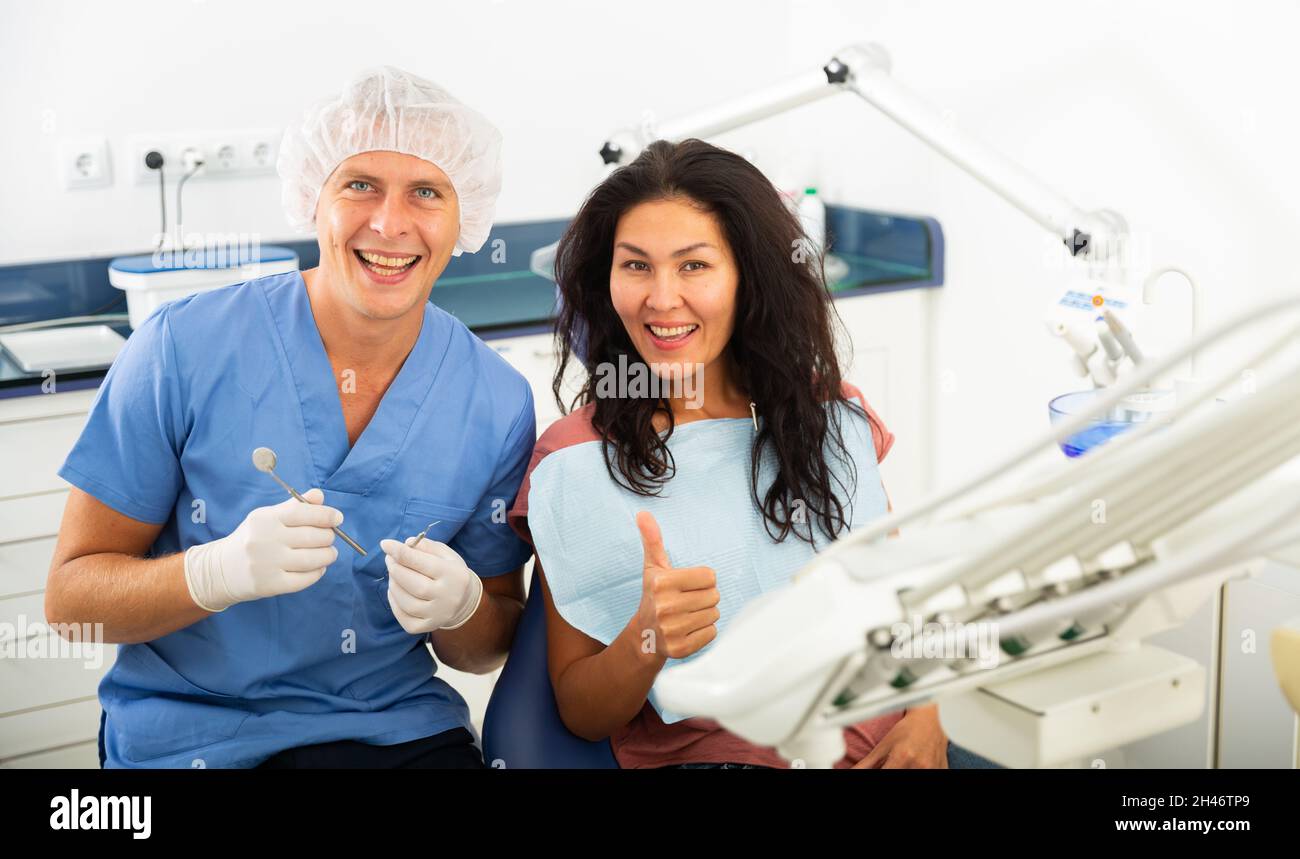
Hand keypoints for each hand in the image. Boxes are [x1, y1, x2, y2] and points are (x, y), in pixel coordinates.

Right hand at [184, 489, 340, 611]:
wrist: (221, 569)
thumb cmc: (252, 539)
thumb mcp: (267, 517)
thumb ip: (294, 506)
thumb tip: (319, 495)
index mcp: (265, 519)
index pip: (302, 512)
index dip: (325, 515)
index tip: (338, 518)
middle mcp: (265, 540)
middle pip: (312, 537)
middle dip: (328, 537)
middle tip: (331, 538)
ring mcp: (267, 564)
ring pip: (312, 559)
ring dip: (328, 555)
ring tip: (329, 553)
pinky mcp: (270, 585)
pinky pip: (304, 579)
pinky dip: (317, 573)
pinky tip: (318, 568)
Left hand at [379, 536, 483, 633]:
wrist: (462, 601)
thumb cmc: (449, 572)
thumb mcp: (445, 554)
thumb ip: (426, 547)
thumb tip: (405, 544)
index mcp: (453, 574)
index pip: (423, 563)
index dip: (401, 552)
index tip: (385, 544)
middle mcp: (447, 597)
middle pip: (413, 584)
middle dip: (396, 569)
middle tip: (390, 559)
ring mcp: (437, 615)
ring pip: (406, 602)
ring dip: (393, 585)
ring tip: (394, 574)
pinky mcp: (426, 627)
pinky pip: (403, 617)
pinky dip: (394, 602)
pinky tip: (396, 592)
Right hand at [632, 511, 719, 659]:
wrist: (645, 635)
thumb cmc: (655, 595)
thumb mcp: (653, 567)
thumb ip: (652, 539)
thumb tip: (643, 513)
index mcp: (662, 583)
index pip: (710, 576)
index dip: (702, 580)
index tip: (686, 585)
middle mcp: (665, 607)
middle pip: (714, 596)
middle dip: (705, 597)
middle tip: (687, 601)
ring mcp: (672, 630)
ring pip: (714, 615)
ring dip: (705, 614)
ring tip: (687, 615)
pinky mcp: (680, 649)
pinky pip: (712, 633)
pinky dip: (705, 631)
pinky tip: (688, 629)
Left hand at [852, 705, 948, 768]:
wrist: (932, 721)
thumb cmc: (907, 730)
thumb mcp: (884, 745)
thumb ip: (866, 763)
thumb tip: (851, 771)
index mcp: (902, 758)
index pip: (884, 776)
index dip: (880, 774)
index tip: (880, 769)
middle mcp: (918, 766)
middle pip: (899, 776)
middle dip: (891, 770)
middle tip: (892, 764)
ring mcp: (932, 770)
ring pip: (911, 777)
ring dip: (904, 771)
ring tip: (903, 763)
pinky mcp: (941, 771)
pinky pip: (927, 777)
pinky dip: (917, 770)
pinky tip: (915, 764)